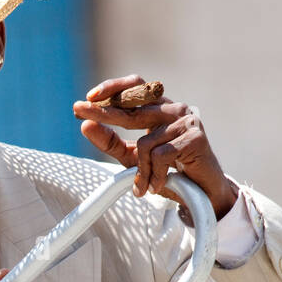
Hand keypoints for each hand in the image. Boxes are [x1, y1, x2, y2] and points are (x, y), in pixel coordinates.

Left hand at [73, 74, 237, 217]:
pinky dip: (154, 174)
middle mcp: (174, 109)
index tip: (88, 97)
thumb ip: (111, 143)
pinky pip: (160, 156)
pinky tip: (158, 185)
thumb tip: (85, 126)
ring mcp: (186, 121)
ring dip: (141, 169)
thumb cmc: (169, 172)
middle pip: (133, 106)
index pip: (135, 87)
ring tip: (145, 185)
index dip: (112, 88)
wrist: (202, 194)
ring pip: (144, 142)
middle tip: (79, 110)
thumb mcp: (134, 158)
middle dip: (104, 111)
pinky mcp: (195, 137)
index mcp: (160, 109)